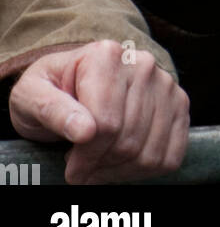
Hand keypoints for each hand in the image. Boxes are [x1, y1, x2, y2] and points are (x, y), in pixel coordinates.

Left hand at [9, 40, 188, 184]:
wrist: (73, 82)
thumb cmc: (50, 90)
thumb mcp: (32, 96)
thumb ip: (52, 110)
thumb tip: (84, 131)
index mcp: (106, 55)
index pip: (106, 124)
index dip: (85, 157)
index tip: (70, 166)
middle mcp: (142, 64)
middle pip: (128, 141)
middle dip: (100, 165)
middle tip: (81, 167)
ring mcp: (165, 83)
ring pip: (149, 153)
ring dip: (119, 171)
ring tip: (99, 162)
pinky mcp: (179, 104)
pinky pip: (171, 156)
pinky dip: (144, 171)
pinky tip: (121, 162)